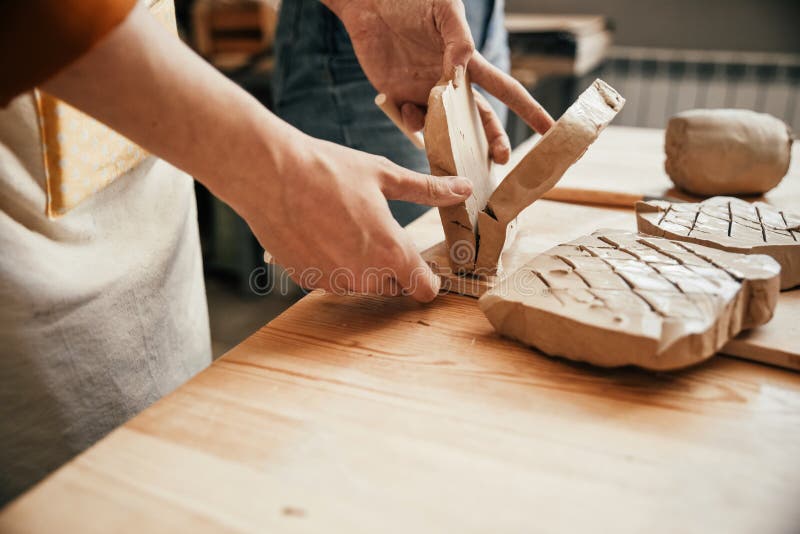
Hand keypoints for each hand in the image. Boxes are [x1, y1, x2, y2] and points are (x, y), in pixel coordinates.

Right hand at [239, 132, 473, 301]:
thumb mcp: (384, 175)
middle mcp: (364, 276)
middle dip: (393, 266)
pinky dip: (333, 263)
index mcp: (391, 253)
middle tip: (378, 229)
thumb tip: (464, 188)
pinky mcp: (307, 280)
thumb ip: (428, 190)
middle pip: (393, 286)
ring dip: (362, 264)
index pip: (425, 290)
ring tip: (345, 224)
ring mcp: (333, 281)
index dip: (428, 277)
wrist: (268, 174)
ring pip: (362, 283)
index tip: (423, 261)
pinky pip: (332, 278)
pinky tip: (321, 231)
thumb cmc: (327, 170)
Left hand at [324, 0, 554, 161]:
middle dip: (493, 141)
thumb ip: (459, 38)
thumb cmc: (413, 0)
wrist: (369, 3)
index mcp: (469, 63)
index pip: (506, 90)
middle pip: (479, 119)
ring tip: (452, 150)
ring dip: (451, 141)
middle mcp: (451, 83)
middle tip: (500, 159)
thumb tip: (462, 71)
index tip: (549, 131)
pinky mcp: (400, 97)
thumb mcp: (444, 9)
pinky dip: (414, 121)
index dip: (528, 111)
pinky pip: (413, 121)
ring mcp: (426, 93)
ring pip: (447, 128)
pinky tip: (408, 107)